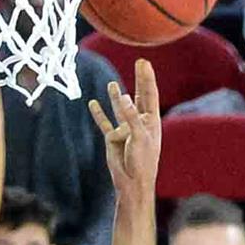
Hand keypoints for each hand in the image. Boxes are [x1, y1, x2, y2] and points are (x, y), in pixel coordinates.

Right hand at [88, 59, 163, 198]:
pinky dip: (99, 113)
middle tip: (139, 63)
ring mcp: (125, 130)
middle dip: (139, 81)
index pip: (149, 95)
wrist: (131, 182)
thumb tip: (125, 97)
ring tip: (112, 85)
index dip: (147, 78)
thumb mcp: (139, 137)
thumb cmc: (142, 161)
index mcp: (151, 122)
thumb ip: (131, 117)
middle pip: (138, 97)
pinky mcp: (113, 138)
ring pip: (120, 109)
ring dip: (117, 97)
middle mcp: (138, 123)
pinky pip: (104, 122)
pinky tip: (93, 103)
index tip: (144, 62)